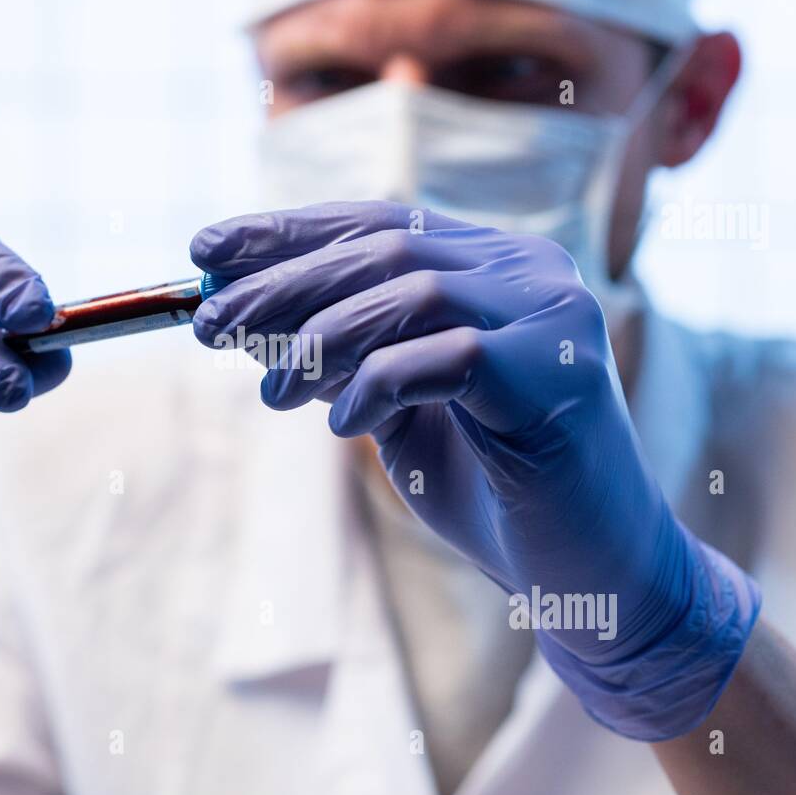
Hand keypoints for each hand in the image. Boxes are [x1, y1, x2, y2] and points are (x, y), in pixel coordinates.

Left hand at [190, 201, 758, 739]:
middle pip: (384, 246)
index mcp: (493, 264)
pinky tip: (341, 424)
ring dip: (318, 340)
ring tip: (268, 395)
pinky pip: (446, 357)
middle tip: (207, 325)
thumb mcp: (399, 409)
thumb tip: (247, 316)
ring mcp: (553, 316)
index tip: (204, 251)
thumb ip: (347, 356)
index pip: (378, 221)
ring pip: (410, 289)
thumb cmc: (492, 489)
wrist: (591, 573)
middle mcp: (529, 270)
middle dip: (281, 285)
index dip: (286, 231)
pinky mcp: (558, 373)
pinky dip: (378, 384)